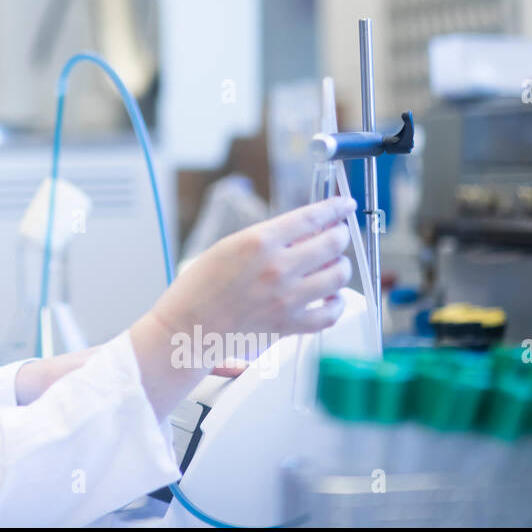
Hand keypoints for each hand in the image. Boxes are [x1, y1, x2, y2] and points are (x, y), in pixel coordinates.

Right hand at [148, 195, 355, 341]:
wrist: (187, 327)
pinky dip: (337, 303)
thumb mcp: (229, 246)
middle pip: (332, 244)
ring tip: (334, 264)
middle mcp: (277, 268)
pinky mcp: (290, 325)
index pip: (312, 217)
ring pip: (338, 276)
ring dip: (341, 266)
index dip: (335, 208)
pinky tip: (331, 297)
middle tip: (338, 233)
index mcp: (259, 242)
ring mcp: (286, 298)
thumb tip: (305, 233)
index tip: (344, 205)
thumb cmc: (200, 287)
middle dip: (340, 234)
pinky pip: (330, 313)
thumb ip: (267, 239)